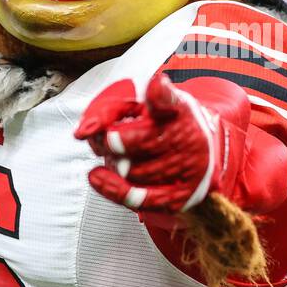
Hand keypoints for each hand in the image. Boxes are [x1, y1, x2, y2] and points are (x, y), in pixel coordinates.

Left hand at [74, 72, 245, 212]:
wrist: (202, 155)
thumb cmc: (167, 125)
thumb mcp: (145, 104)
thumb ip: (112, 107)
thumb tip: (84, 131)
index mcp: (179, 109)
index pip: (165, 99)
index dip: (156, 94)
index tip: (151, 89)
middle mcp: (187, 138)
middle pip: (128, 142)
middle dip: (107, 142)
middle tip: (106, 139)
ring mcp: (185, 170)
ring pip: (128, 170)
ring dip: (113, 163)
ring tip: (118, 156)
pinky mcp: (178, 197)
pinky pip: (136, 198)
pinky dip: (111, 188)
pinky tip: (98, 176)